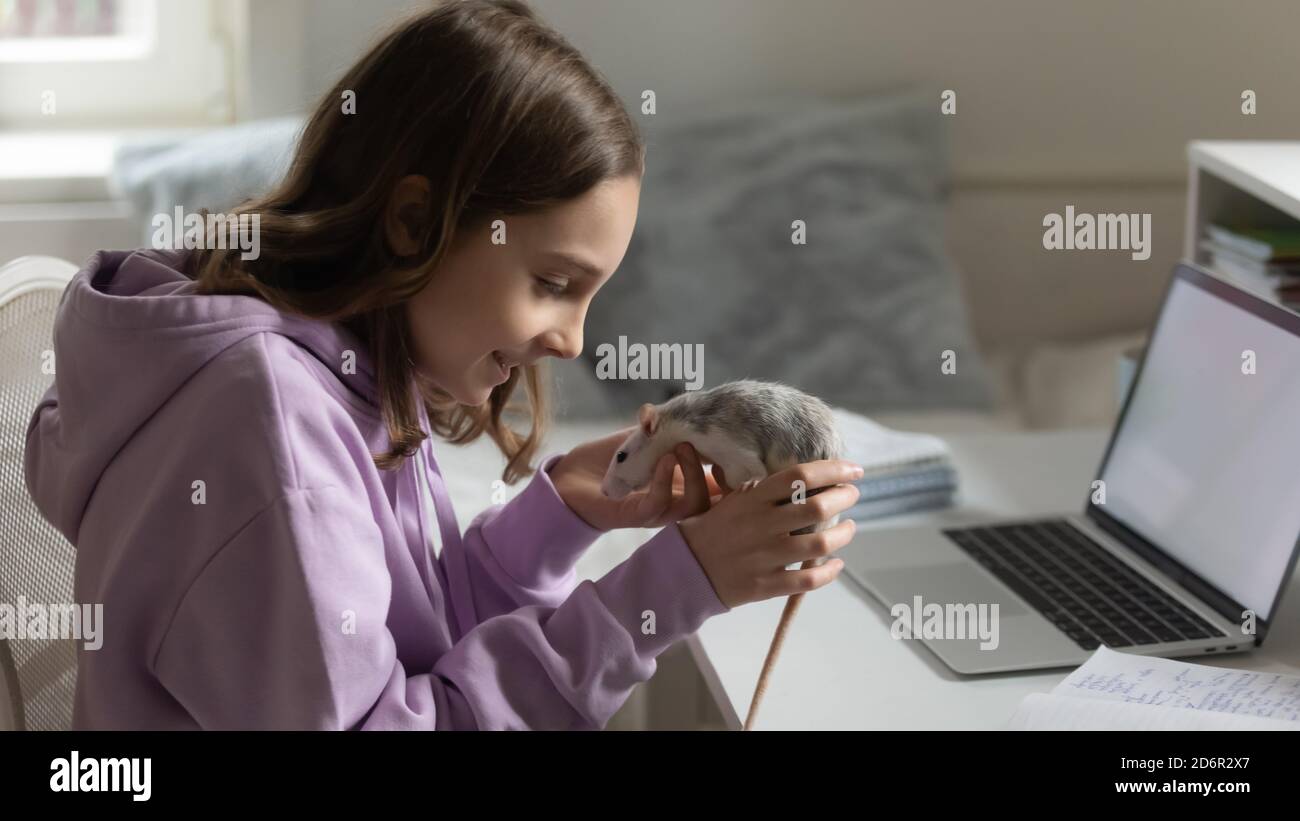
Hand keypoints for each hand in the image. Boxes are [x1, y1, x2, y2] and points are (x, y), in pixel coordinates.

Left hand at [549, 427, 724, 531]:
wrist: (570, 477)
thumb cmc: (608, 459)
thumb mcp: (644, 436)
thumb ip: (666, 424)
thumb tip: (691, 406)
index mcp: (686, 483)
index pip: (725, 487)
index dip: (739, 473)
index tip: (736, 446)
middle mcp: (679, 499)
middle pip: (719, 501)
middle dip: (720, 472)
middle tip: (697, 443)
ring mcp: (661, 510)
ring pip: (694, 506)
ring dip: (693, 474)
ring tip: (680, 448)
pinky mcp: (636, 515)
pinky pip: (659, 505)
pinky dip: (663, 480)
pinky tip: (661, 459)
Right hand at [677, 460, 863, 608]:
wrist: (683, 570)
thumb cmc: (708, 529)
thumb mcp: (728, 499)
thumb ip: (760, 488)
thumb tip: (797, 474)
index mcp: (751, 498)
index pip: (799, 475)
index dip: (833, 469)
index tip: (853, 469)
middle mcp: (761, 524)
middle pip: (816, 506)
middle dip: (844, 497)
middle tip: (851, 495)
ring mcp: (765, 556)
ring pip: (819, 543)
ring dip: (843, 534)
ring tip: (849, 528)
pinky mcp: (766, 584)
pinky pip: (808, 579)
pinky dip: (829, 571)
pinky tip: (836, 564)